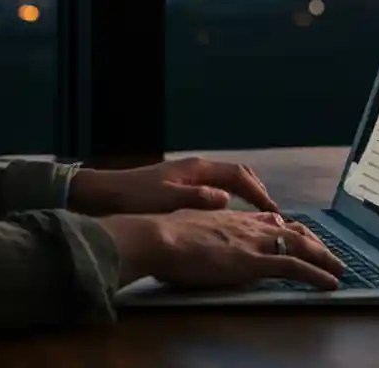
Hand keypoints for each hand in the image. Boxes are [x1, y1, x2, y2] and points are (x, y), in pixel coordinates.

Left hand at [68, 157, 279, 215]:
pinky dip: (231, 195)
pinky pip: (216, 186)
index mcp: (197, 169)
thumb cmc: (135, 198)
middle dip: (257, 190)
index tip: (273, 210)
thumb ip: (198, 199)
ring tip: (256, 211)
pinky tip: (228, 212)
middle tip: (271, 210)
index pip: (238, 176)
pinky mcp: (180, 184)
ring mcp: (188, 175)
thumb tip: (227, 200)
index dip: (258, 193)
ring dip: (245, 192)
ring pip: (226, 179)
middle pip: (237, 173)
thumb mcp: (167, 201)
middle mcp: (196, 168)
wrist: (105, 194)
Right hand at [102, 210, 344, 289]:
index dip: (287, 227)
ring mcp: (253, 243)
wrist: (157, 237)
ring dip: (324, 258)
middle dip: (314, 242)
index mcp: (232, 219)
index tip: (298, 233)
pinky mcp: (254, 262)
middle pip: (291, 230)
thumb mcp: (186, 224)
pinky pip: (294, 267)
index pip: (268, 220)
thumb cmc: (161, 236)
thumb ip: (202, 225)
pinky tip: (330, 283)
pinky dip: (317, 274)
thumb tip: (202, 230)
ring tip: (339, 270)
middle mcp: (248, 226)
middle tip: (329, 254)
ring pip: (300, 246)